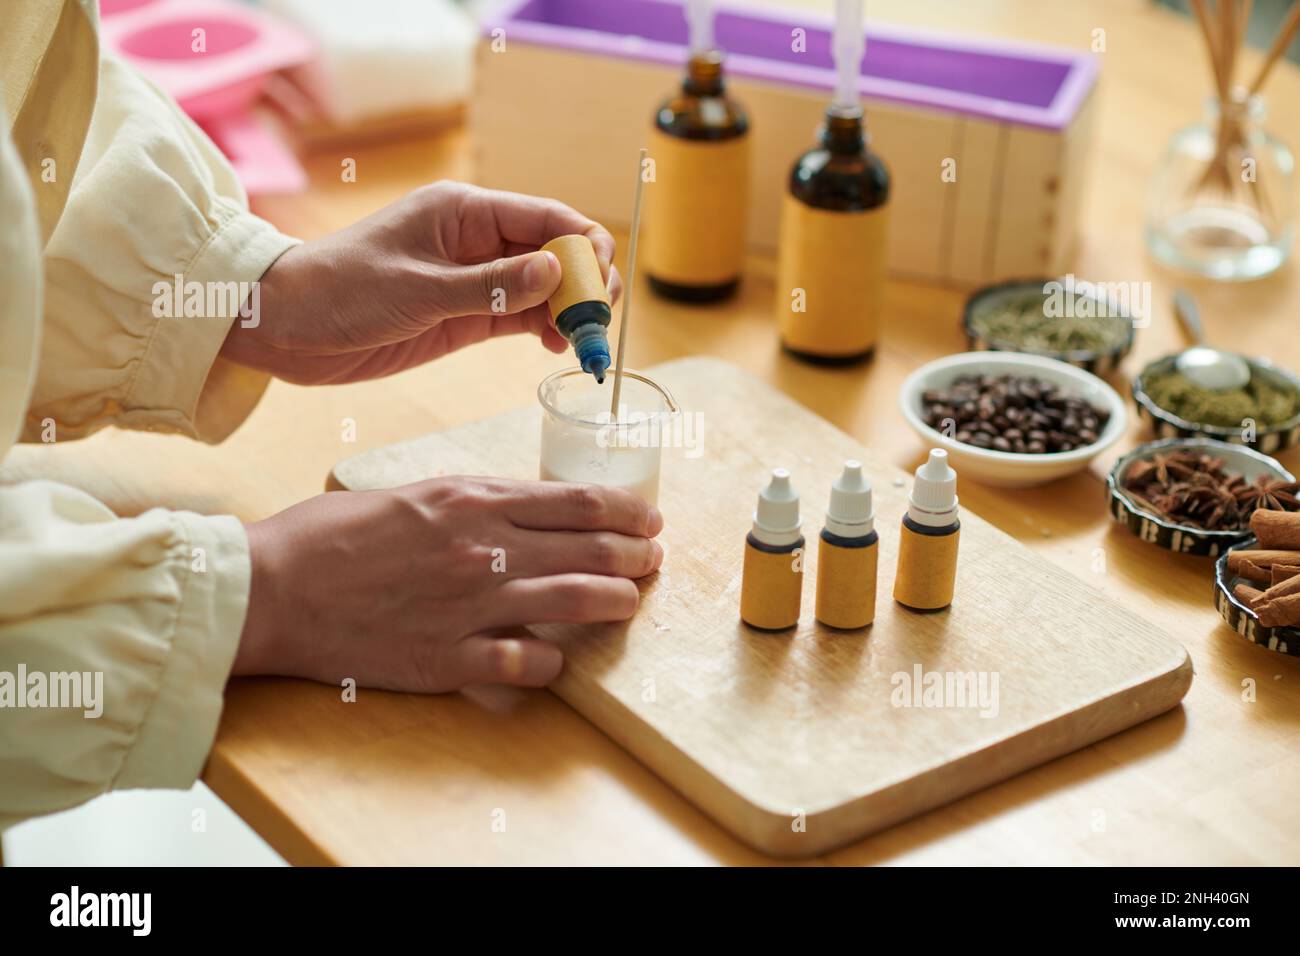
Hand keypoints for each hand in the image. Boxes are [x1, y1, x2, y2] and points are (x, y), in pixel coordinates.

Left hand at [221, 182, 621, 383]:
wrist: (285, 326)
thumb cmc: (339, 291)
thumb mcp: (417, 289)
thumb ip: (491, 284)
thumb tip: (558, 270)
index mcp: (464, 211)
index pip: (545, 216)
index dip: (584, 244)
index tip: (602, 281)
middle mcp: (476, 240)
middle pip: (554, 251)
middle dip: (584, 283)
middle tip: (597, 323)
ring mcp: (474, 278)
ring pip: (543, 287)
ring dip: (569, 312)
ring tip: (585, 344)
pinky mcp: (465, 314)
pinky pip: (520, 315)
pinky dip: (545, 329)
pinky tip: (556, 348)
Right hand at [233, 477, 662, 690]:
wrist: (273, 589)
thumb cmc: (332, 535)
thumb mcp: (412, 494)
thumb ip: (474, 502)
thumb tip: (526, 508)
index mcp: (472, 501)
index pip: (576, 502)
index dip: (625, 511)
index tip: (648, 518)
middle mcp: (483, 549)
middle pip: (588, 550)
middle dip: (634, 554)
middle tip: (652, 559)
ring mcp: (470, 605)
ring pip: (573, 602)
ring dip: (614, 602)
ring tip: (629, 602)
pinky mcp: (448, 658)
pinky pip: (525, 664)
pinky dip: (552, 663)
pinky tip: (558, 660)